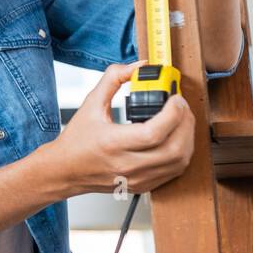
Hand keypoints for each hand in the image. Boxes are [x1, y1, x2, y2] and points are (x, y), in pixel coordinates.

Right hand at [42, 60, 195, 196]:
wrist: (65, 170)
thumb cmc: (76, 141)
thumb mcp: (90, 104)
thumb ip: (113, 80)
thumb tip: (136, 67)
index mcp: (112, 143)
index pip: (154, 132)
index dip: (173, 113)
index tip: (175, 98)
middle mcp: (126, 164)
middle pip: (174, 148)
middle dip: (186, 123)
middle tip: (182, 107)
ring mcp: (137, 177)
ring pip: (179, 161)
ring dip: (188, 138)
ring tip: (181, 121)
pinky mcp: (144, 185)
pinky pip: (175, 171)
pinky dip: (182, 153)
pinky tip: (176, 139)